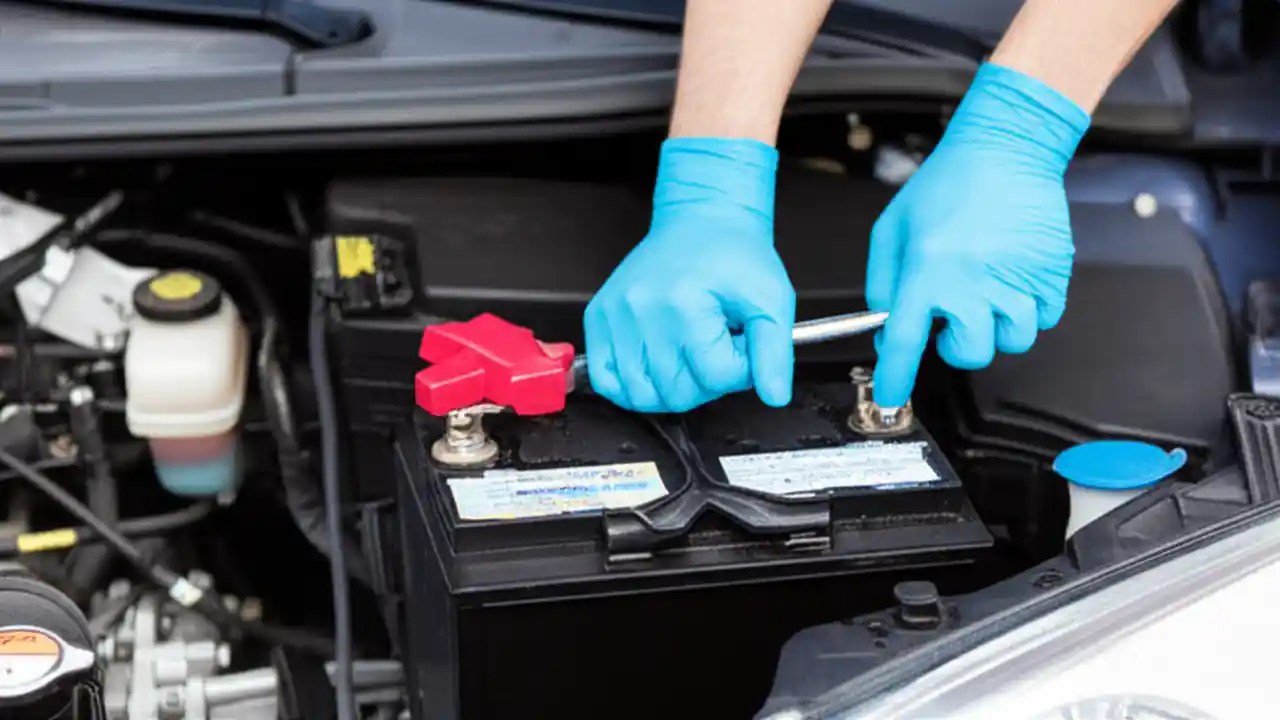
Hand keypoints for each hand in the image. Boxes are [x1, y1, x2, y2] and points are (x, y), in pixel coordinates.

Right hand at [584, 138, 794, 412]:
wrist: (700, 222)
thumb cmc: (733, 256)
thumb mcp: (770, 298)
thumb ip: (774, 353)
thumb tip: (774, 396)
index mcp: (684, 304)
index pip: (717, 377)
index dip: (739, 368)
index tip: (740, 341)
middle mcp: (641, 312)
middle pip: (678, 394)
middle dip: (707, 380)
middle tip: (715, 346)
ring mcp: (614, 317)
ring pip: (642, 397)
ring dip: (672, 386)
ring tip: (687, 354)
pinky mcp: (598, 319)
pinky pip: (606, 382)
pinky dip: (632, 387)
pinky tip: (654, 367)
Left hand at [867, 63, 1090, 407]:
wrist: (1005, 149)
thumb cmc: (945, 185)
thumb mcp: (891, 229)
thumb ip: (883, 282)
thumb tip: (886, 327)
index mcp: (927, 271)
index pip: (903, 341)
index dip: (894, 377)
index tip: (889, 396)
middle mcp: (972, 281)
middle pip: (970, 353)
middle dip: (957, 345)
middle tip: (951, 319)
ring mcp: (1017, 279)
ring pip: (1012, 340)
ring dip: (995, 328)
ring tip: (986, 296)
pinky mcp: (1052, 273)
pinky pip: (1043, 318)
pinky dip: (1028, 311)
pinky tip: (1012, 283)